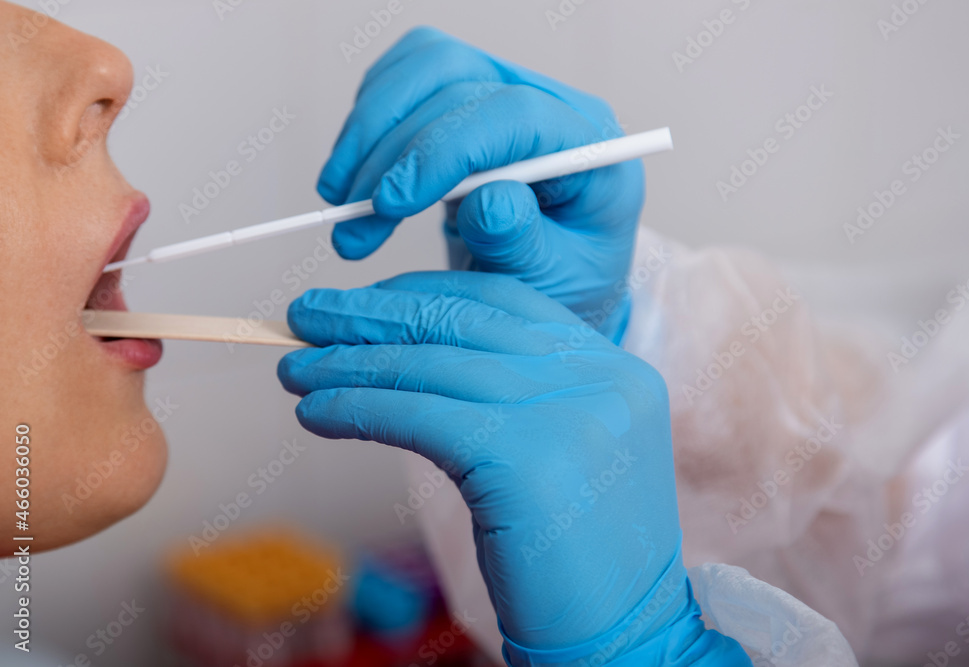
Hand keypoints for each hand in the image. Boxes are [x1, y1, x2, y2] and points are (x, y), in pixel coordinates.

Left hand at [278, 272, 748, 664]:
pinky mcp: (524, 458)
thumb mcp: (563, 450)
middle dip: (373, 315)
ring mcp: (566, 413)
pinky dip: (356, 409)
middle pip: (463, 323)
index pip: (504, 301)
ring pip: (431, 368)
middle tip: (306, 315)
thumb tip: (408, 362)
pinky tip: (316, 413)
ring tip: (294, 368)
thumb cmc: (581, 556)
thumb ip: (515, 396)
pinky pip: (417, 416)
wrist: (626, 636)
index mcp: (612, 367)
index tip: (367, 302)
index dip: (424, 293)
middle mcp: (598, 377)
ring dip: (348, 364)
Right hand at [318, 27, 644, 340]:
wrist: (554, 276)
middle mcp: (552, 106)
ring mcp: (509, 91)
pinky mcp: (469, 96)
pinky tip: (359, 171)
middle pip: (457, 82)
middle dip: (389, 155)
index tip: (388, 204)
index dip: (442, 151)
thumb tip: (490, 202)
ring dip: (369, 129)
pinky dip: (371, 118)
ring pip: (426, 66)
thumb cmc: (562, 280)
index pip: (514, 115)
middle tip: (351, 225)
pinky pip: (409, 76)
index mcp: (590, 149)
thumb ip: (522, 243)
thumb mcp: (552, 282)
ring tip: (341, 199)